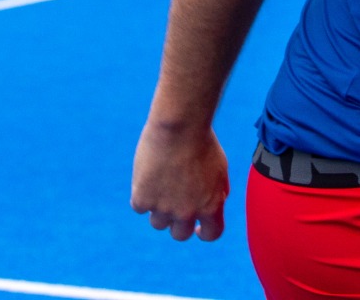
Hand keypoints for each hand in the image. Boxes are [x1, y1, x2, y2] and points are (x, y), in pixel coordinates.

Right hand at [131, 121, 229, 241]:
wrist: (179, 125)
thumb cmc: (201, 140)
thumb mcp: (220, 168)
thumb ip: (217, 192)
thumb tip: (213, 206)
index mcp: (211, 206)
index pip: (210, 235)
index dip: (203, 232)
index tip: (196, 228)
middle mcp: (188, 212)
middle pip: (179, 234)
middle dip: (178, 221)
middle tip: (174, 203)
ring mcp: (164, 207)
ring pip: (158, 223)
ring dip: (159, 209)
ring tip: (161, 184)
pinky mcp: (143, 198)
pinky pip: (140, 207)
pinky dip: (142, 194)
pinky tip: (147, 177)